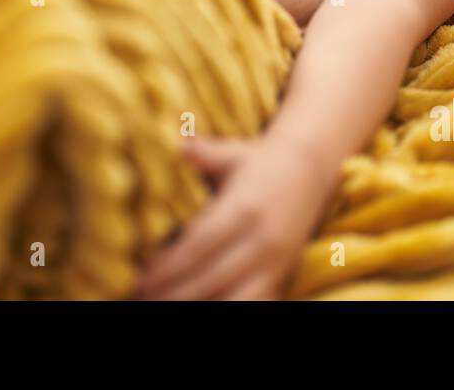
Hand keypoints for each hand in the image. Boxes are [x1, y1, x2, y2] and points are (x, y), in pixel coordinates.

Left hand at [135, 134, 340, 299]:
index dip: (170, 265)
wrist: (311, 169)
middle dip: (175, 293)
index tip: (143, 278)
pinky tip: (201, 307)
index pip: (201, 243)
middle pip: (211, 277)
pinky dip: (227, 307)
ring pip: (233, 298)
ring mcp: (274, 262)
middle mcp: (261, 239)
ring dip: (199, 305)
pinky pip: (254, 303)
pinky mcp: (281, 275)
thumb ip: (204, 152)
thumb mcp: (233, 152)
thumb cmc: (260, 160)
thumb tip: (177, 145)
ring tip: (165, 307)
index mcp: (244, 207)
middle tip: (144, 299)